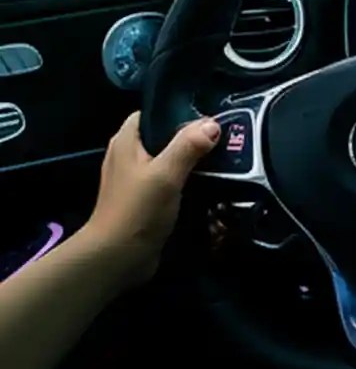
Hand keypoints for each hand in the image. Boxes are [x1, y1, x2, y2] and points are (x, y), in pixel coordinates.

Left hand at [81, 112, 220, 286]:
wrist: (117, 257)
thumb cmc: (137, 210)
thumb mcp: (165, 173)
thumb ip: (188, 146)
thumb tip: (213, 124)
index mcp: (126, 142)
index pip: (151, 114)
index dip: (177, 111)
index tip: (209, 115)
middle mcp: (130, 157)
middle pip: (164, 137)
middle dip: (192, 137)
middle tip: (225, 138)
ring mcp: (138, 181)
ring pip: (170, 161)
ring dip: (193, 161)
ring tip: (225, 158)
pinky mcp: (148, 201)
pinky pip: (172, 182)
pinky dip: (189, 181)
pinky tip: (211, 184)